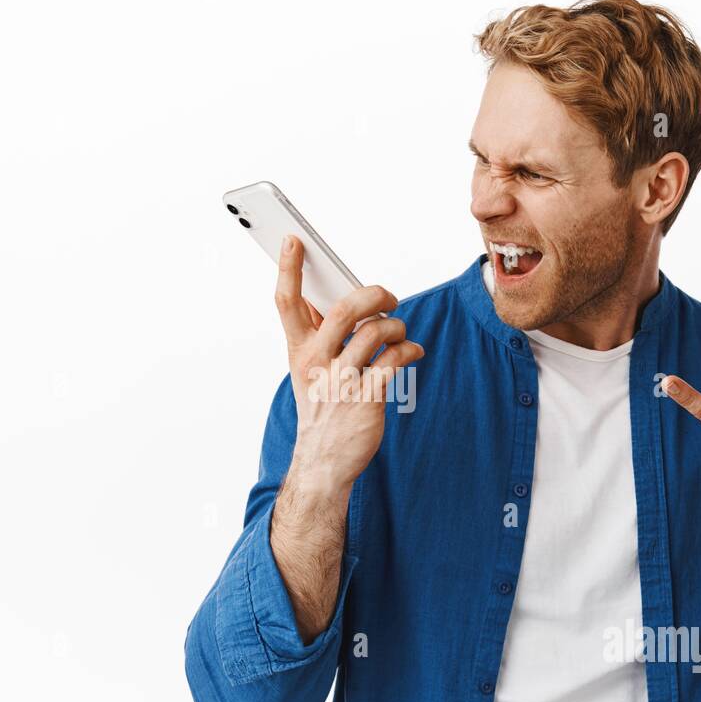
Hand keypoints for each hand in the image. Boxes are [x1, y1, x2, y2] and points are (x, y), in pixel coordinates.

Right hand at [274, 234, 423, 497]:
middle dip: (373, 294)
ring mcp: (341, 381)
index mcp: (299, 351)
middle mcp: (316, 362)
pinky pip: (394, 360)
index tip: (293, 240)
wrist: (324, 462)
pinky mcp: (366, 398)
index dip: (288, 268)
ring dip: (396, 327)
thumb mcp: (308, 372)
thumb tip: (339, 298)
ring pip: (375, 332)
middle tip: (387, 297)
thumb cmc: (322, 410)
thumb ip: (318, 336)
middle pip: (344, 309)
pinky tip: (414, 352)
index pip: (286, 302)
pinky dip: (410, 350)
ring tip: (400, 334)